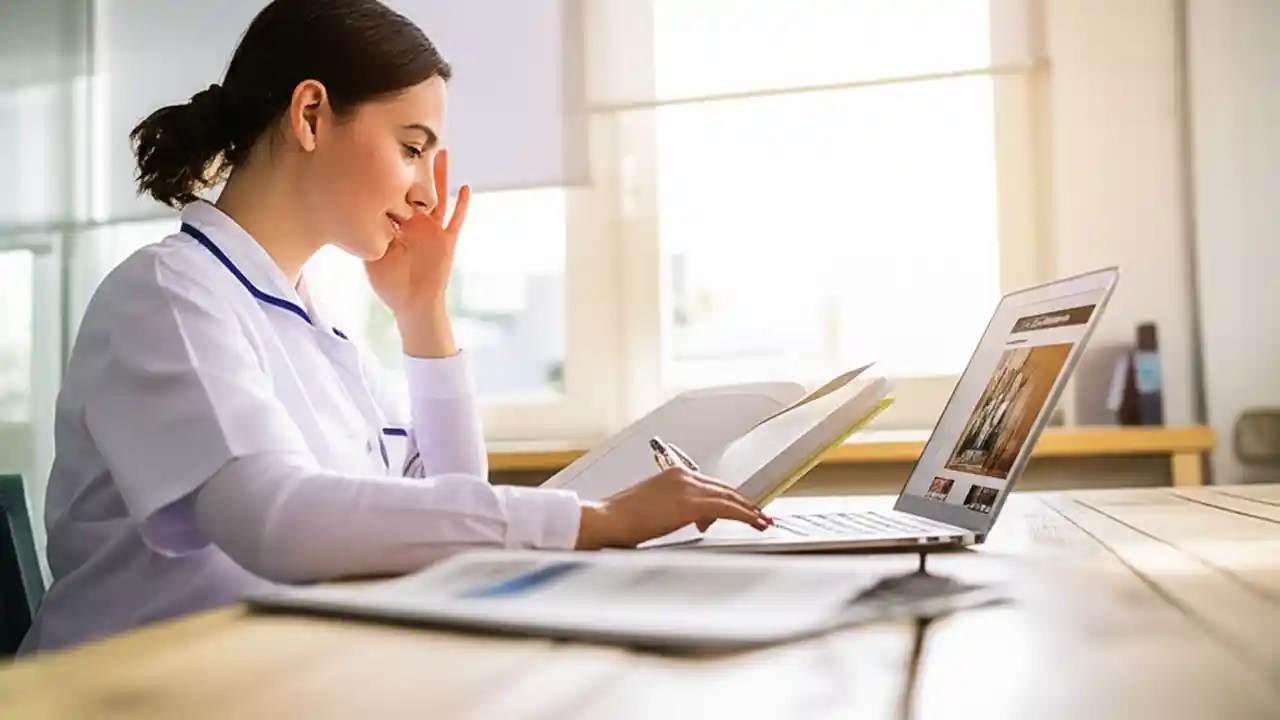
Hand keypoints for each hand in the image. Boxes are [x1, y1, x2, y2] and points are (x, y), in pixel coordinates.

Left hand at [365, 149, 470, 356]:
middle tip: (411, 139)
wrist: (412, 306)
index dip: (387, 176)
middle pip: (415, 188)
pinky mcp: (446, 242)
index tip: (378, 150)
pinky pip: (455, 221)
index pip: (392, 194)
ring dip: (440, 176)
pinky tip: (465, 189)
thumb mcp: (371, 256)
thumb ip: (366, 237)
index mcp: (396, 224)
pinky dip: (461, 206)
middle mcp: (416, 223)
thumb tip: (346, 218)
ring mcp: (433, 231)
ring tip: (442, 152)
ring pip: (437, 197)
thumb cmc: (390, 285)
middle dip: (415, 167)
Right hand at [574, 468, 772, 549]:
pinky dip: (745, 515)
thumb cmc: (621, 519)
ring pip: (729, 497)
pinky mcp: (690, 503)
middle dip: (743, 503)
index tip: (742, 508)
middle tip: (759, 515)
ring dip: (747, 510)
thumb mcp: (654, 510)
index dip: (729, 498)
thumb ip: (678, 511)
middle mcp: (682, 476)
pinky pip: (727, 508)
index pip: (710, 485)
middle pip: (723, 489)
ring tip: (760, 521)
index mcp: (672, 475)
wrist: (607, 520)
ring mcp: (687, 488)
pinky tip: (754, 522)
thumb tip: (699, 520)